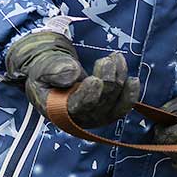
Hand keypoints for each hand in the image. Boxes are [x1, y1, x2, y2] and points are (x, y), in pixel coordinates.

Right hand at [6, 31, 139, 127]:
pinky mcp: (106, 110)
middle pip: (100, 106)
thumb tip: (72, 74)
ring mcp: (94, 116)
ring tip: (116, 58)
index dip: (88, 97)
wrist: (52, 71)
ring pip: (114, 104)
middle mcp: (77, 118)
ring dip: (119, 80)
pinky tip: (133, 80)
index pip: (76, 109)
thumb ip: (54, 69)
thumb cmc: (46, 70)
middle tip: (106, 60)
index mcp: (57, 110)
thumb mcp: (43, 66)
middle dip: (108, 81)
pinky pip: (122, 107)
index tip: (95, 80)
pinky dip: (130, 94)